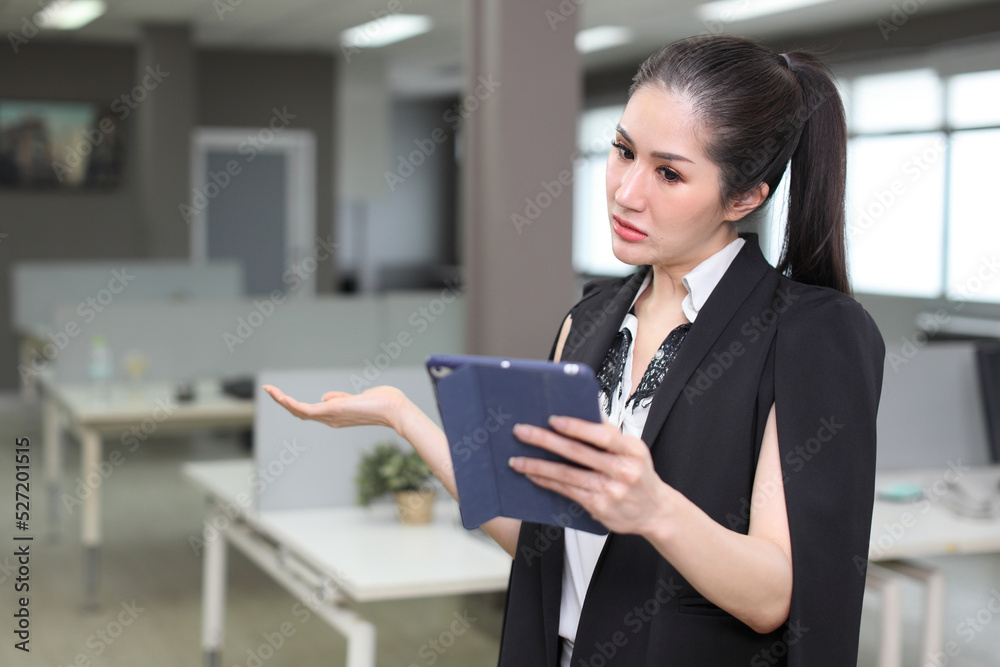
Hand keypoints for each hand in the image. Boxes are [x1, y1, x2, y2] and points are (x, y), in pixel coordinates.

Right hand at [262, 384, 407, 432]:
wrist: (395, 409)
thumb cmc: (383, 403)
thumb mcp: (358, 398)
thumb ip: (341, 398)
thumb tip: (325, 396)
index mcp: (336, 416)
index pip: (312, 412)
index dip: (296, 405)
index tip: (283, 395)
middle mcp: (330, 420)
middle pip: (301, 413)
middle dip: (284, 402)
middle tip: (269, 390)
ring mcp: (329, 417)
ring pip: (298, 411)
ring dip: (282, 401)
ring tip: (268, 389)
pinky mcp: (330, 411)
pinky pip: (304, 409)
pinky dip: (289, 402)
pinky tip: (278, 395)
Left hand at [509, 415, 670, 536]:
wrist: (656, 511)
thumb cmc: (639, 474)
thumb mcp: (634, 450)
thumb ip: (609, 434)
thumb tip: (581, 411)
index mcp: (632, 449)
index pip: (603, 435)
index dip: (577, 427)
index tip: (553, 419)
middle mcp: (622, 470)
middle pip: (578, 453)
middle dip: (546, 441)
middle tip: (522, 432)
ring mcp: (610, 491)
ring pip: (567, 474)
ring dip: (538, 465)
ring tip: (517, 459)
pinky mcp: (598, 507)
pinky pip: (567, 491)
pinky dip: (547, 482)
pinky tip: (533, 475)